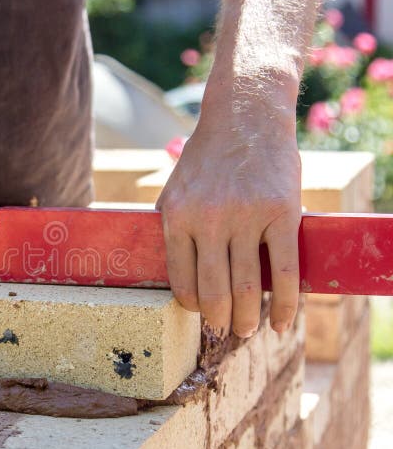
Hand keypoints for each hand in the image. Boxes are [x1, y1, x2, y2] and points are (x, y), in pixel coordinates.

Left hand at [156, 115, 301, 336]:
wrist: (245, 117)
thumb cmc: (207, 157)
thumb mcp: (174, 187)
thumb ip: (169, 223)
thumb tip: (162, 262)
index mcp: (177, 216)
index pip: (181, 279)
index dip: (191, 305)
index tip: (201, 314)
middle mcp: (208, 219)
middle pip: (214, 289)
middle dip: (219, 320)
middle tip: (224, 331)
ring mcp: (246, 216)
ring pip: (248, 285)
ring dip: (248, 318)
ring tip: (248, 331)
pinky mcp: (282, 212)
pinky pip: (285, 270)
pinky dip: (285, 303)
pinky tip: (281, 322)